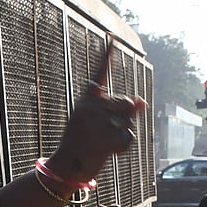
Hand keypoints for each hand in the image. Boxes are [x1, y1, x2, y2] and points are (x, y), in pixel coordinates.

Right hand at [45, 37, 144, 184]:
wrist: (65, 169)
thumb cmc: (82, 147)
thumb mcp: (100, 125)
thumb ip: (120, 112)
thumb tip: (142, 101)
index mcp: (87, 100)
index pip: (99, 74)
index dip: (107, 55)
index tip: (114, 38)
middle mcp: (89, 106)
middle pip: (125, 104)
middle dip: (126, 119)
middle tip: (108, 133)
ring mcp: (94, 122)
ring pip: (129, 123)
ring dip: (124, 136)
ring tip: (104, 145)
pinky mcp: (101, 138)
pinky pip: (127, 139)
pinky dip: (123, 149)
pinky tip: (108, 153)